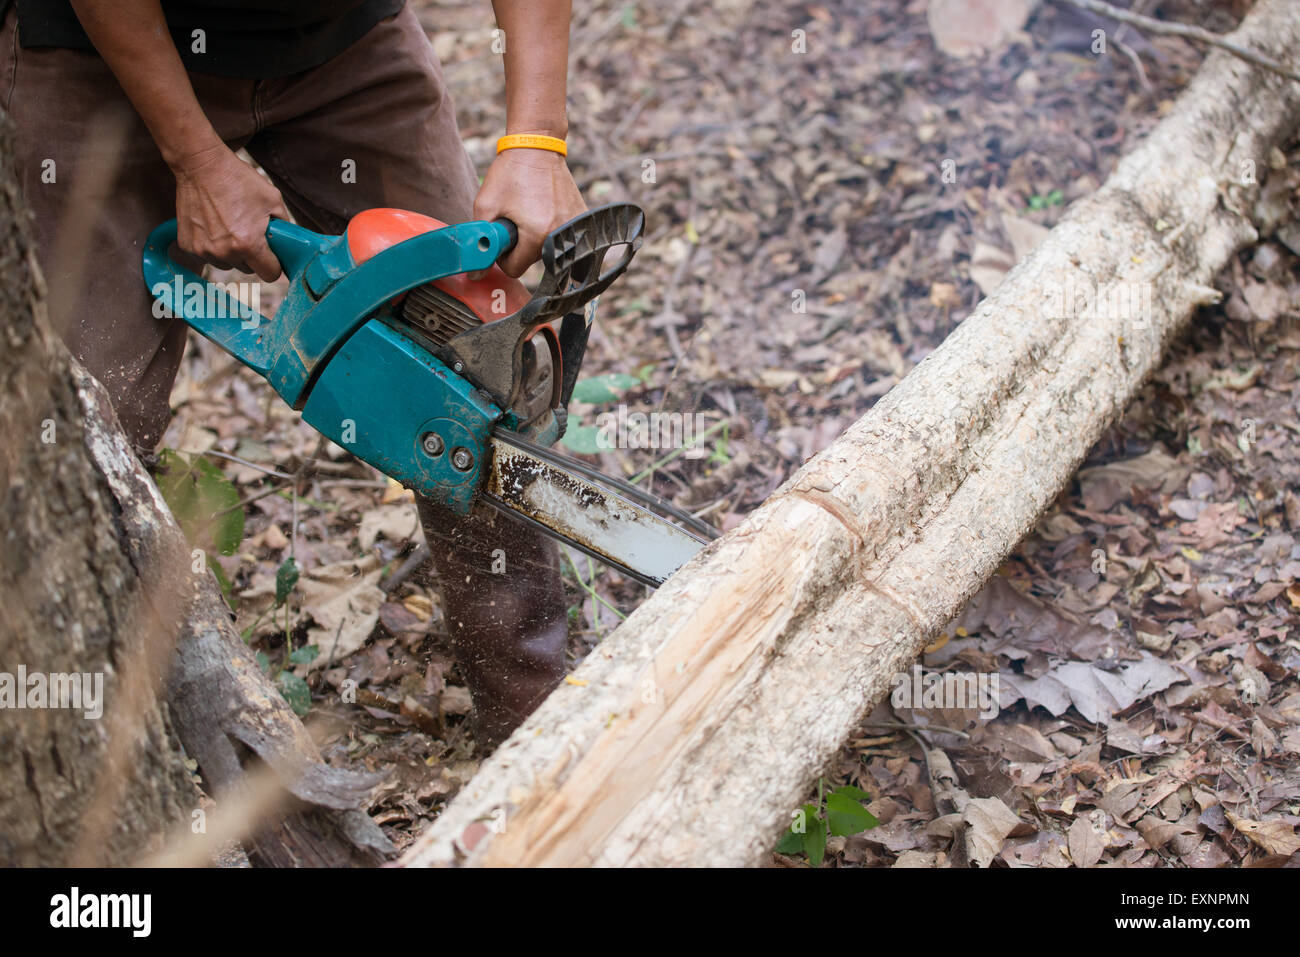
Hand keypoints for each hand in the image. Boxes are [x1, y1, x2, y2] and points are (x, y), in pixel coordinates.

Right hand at [171, 143, 289, 282]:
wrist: (201, 165)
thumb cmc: (239, 180)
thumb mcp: (273, 200)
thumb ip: (285, 227)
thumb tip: (290, 245)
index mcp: (249, 244)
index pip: (269, 274)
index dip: (274, 264)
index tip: (272, 256)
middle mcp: (224, 252)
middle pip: (247, 269)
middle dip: (252, 256)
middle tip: (248, 232)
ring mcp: (203, 250)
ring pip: (226, 263)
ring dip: (231, 252)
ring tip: (229, 226)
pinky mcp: (187, 245)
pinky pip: (207, 256)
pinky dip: (212, 246)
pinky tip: (213, 226)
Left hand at [472, 147, 585, 277]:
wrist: (537, 146)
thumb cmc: (509, 173)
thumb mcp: (485, 205)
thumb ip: (479, 240)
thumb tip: (475, 273)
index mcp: (536, 235)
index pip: (515, 269)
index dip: (502, 256)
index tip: (501, 236)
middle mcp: (561, 235)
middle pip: (532, 261)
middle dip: (520, 247)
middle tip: (514, 219)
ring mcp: (575, 227)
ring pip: (547, 251)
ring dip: (535, 239)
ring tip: (530, 212)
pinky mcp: (583, 219)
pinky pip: (562, 239)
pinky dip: (551, 230)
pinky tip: (544, 209)